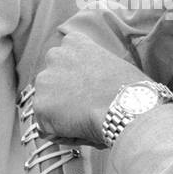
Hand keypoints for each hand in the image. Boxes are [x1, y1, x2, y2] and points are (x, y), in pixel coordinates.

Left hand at [34, 31, 143, 146]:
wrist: (128, 109)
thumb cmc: (132, 90)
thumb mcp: (113, 65)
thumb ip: (95, 68)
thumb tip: (91, 85)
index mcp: (74, 42)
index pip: (66, 58)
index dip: (76, 77)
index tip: (89, 88)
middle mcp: (54, 55)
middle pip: (52, 79)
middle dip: (63, 93)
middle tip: (85, 107)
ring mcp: (44, 80)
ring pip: (48, 102)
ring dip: (61, 112)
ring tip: (86, 120)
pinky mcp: (40, 105)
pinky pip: (47, 124)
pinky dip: (60, 131)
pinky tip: (80, 130)